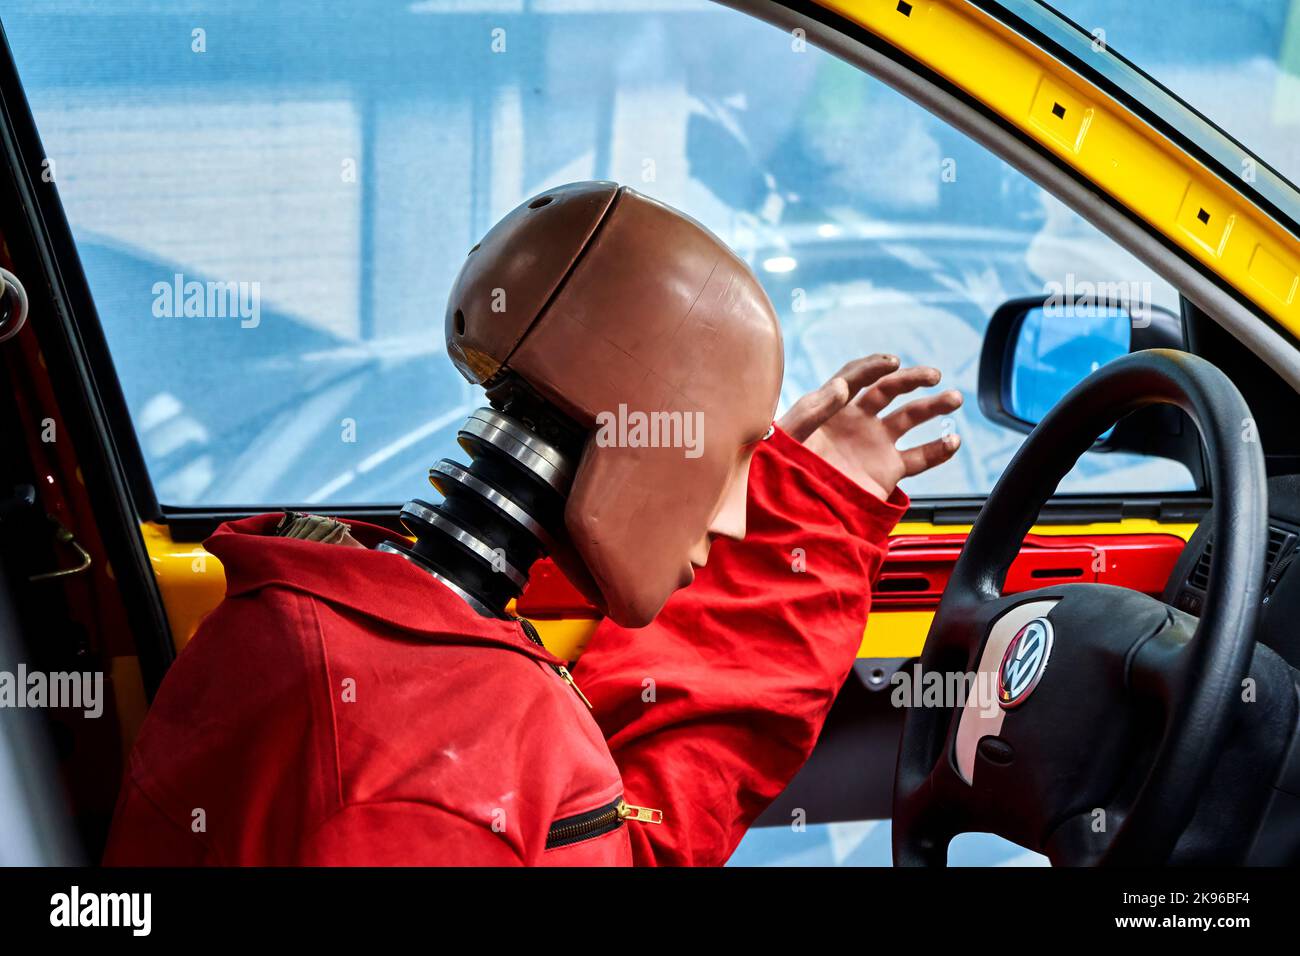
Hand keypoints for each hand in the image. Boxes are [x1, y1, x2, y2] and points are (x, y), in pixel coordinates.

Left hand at [778, 354, 962, 500]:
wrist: (790, 510)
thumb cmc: (779, 469)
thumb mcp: (788, 435)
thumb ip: (814, 409)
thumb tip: (842, 385)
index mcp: (831, 407)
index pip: (856, 377)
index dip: (874, 366)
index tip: (892, 363)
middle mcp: (857, 421)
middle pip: (889, 390)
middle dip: (912, 379)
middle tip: (934, 376)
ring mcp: (874, 444)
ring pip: (911, 418)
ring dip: (934, 406)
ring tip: (954, 398)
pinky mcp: (886, 472)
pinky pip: (919, 458)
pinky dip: (939, 450)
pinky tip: (953, 441)